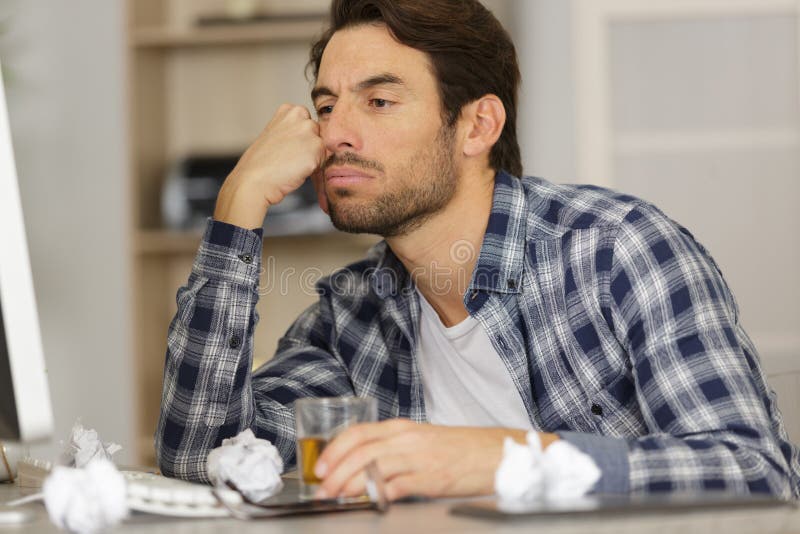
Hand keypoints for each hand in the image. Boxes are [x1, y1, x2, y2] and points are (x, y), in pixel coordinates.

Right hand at [213, 104, 325, 228]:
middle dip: (310, 149)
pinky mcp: (316, 147)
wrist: (253, 181)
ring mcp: (309, 130)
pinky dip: (314, 170)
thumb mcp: (275, 135)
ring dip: (313, 159)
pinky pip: (323, 162)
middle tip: (290, 160)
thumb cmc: (261, 163)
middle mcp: (300, 115)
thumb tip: (310, 139)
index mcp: (288, 110)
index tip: (287, 149)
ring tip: (292, 166)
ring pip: (322, 149)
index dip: (301, 141)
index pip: (309, 125)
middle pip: (319, 135)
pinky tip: (296, 171)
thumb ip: (293, 131)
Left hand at [313, 419, 557, 500]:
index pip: (358, 432)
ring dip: (348, 483)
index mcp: (402, 428)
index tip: (321, 467)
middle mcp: (407, 438)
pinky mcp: (432, 477)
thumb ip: (394, 452)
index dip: (335, 449)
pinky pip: (397, 485)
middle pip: (360, 449)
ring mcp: (419, 457)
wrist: (497, 453)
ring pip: (373, 466)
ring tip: (336, 497)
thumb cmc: (460, 450)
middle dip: (335, 470)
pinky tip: (369, 502)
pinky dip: (379, 494)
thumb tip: (364, 470)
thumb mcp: (422, 443)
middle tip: (321, 488)